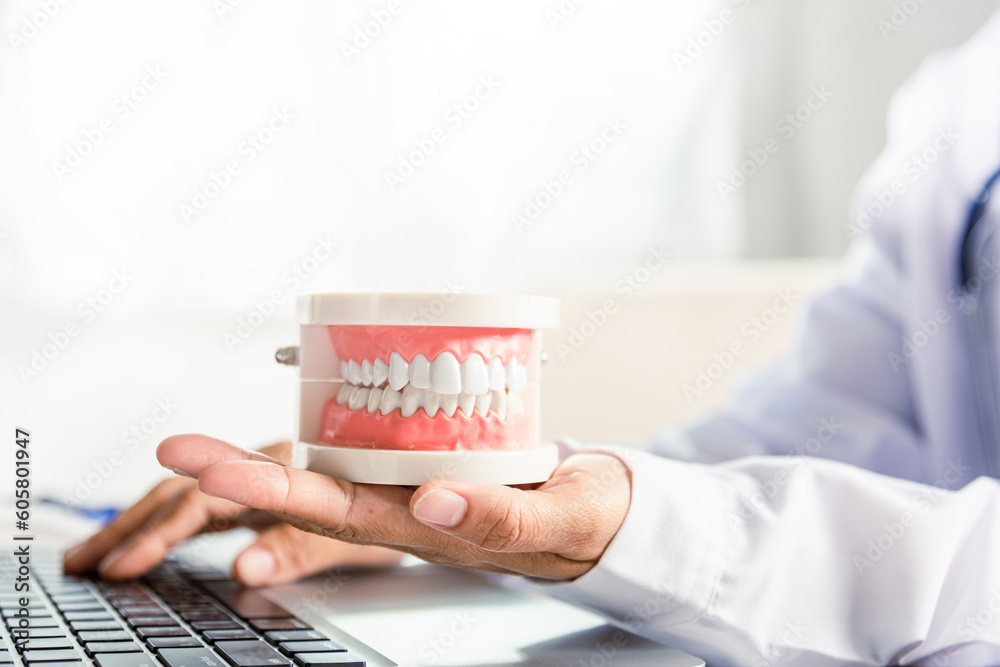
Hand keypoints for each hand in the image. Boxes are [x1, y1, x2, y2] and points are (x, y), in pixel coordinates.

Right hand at [63, 440, 401, 585]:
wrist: (441, 494)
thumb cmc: (417, 510)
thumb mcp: (373, 543)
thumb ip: (316, 551)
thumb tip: (247, 568)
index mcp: (316, 470)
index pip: (246, 484)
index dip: (189, 505)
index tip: (145, 528)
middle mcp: (286, 464)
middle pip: (201, 492)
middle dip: (141, 525)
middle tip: (91, 561)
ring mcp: (273, 476)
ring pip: (196, 496)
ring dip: (141, 524)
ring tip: (92, 556)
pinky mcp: (270, 491)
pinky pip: (208, 507)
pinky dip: (165, 525)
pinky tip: (143, 541)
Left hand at [157, 435, 631, 580]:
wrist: (599, 513)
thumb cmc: (585, 520)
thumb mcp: (559, 519)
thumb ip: (501, 516)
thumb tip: (431, 499)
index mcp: (432, 530)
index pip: (346, 516)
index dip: (283, 498)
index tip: (225, 478)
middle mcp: (408, 510)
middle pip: (315, 495)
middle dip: (243, 477)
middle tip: (177, 450)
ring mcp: (413, 486)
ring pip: (329, 471)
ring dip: (262, 459)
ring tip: (198, 442)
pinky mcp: (427, 459)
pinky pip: (366, 444)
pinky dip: (320, 427)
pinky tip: (287, 409)